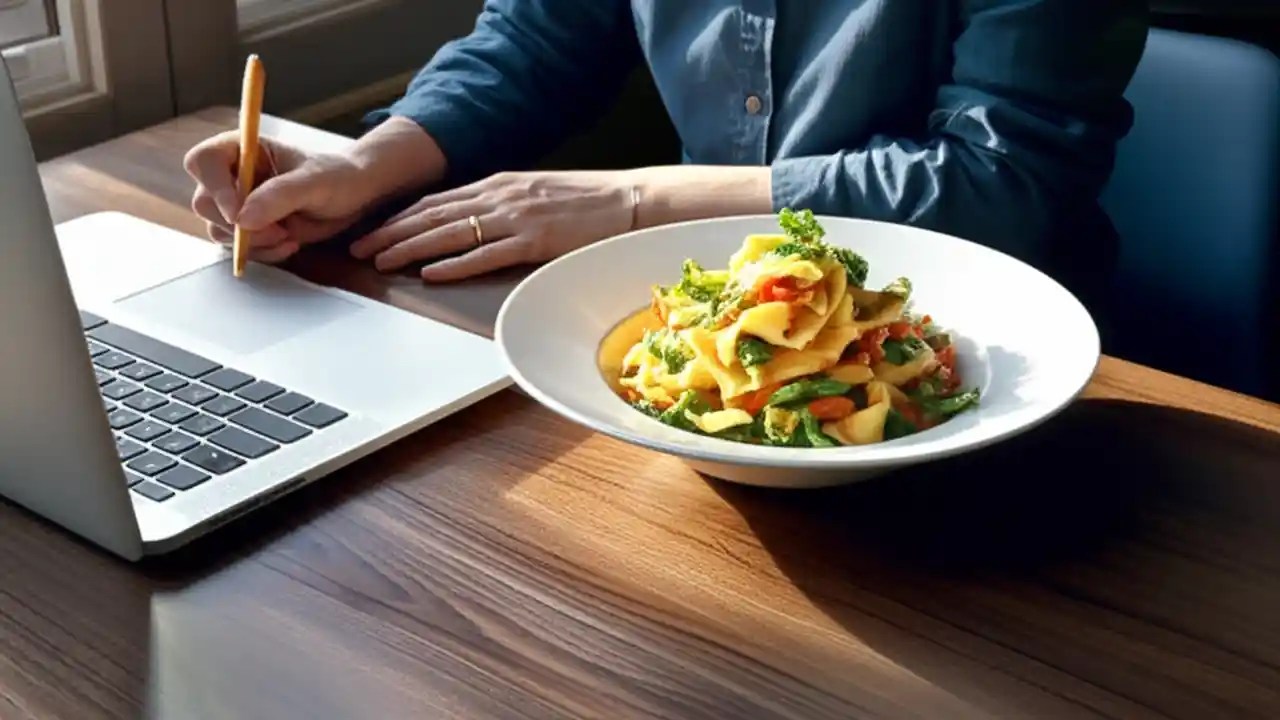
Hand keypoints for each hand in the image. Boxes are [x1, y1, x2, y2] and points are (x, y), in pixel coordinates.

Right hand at [183, 116, 446, 264]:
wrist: (354, 197)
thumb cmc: (337, 177)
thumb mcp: (314, 182)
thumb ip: (280, 195)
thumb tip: (242, 218)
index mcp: (241, 148)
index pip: (202, 161)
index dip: (214, 188)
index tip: (240, 213)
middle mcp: (232, 175)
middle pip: (204, 203)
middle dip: (238, 225)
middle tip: (277, 230)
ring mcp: (238, 203)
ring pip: (218, 229)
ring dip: (252, 243)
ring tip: (288, 237)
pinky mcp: (249, 228)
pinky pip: (239, 247)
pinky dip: (262, 253)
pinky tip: (290, 244)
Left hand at [349, 171, 637, 281]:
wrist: (627, 201)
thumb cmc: (586, 203)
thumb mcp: (536, 193)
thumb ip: (503, 204)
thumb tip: (473, 221)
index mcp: (500, 184)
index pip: (437, 201)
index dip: (400, 217)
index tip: (373, 230)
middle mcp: (501, 196)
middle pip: (433, 216)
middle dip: (391, 232)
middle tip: (359, 247)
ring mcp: (516, 217)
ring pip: (450, 233)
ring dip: (410, 248)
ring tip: (381, 260)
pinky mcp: (534, 240)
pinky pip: (486, 254)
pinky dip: (455, 264)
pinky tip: (430, 273)